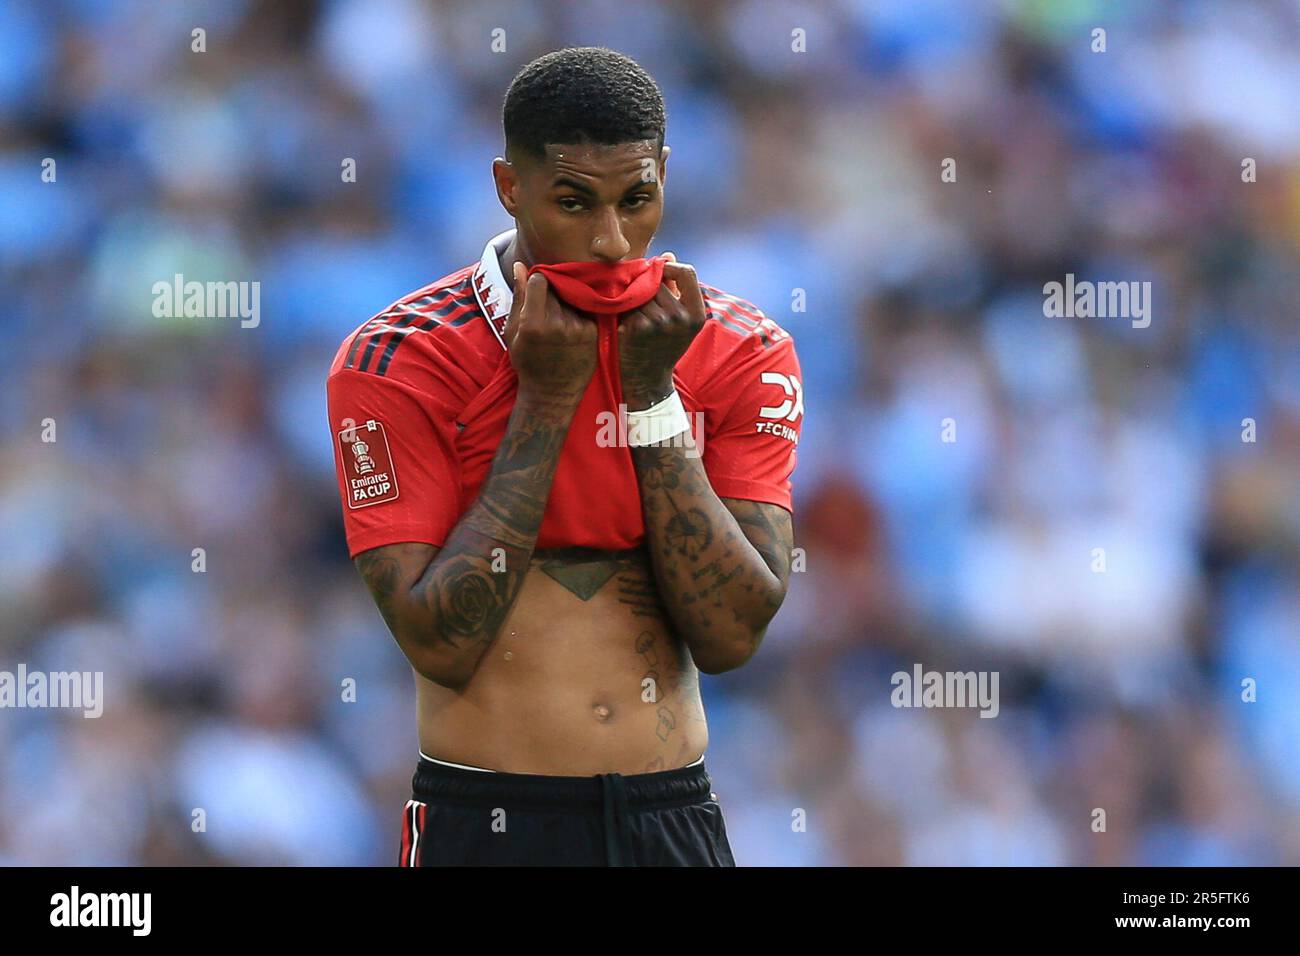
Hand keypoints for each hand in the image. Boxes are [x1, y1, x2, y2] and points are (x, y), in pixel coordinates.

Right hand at [504, 261, 597, 410]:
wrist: (552, 393)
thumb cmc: (527, 361)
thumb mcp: (513, 331)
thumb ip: (519, 296)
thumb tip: (519, 265)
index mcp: (533, 323)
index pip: (541, 279)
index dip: (537, 281)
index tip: (536, 291)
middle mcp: (558, 324)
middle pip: (558, 287)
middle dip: (552, 291)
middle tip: (548, 308)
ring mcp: (578, 329)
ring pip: (573, 297)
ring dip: (566, 302)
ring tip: (559, 320)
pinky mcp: (593, 332)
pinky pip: (584, 310)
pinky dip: (577, 313)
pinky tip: (571, 329)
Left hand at [617, 253, 706, 408]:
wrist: (648, 380)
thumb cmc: (664, 346)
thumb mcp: (680, 320)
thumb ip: (676, 287)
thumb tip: (668, 254)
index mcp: (696, 313)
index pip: (688, 271)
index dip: (671, 266)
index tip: (659, 270)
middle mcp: (681, 317)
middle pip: (659, 281)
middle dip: (647, 285)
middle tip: (641, 300)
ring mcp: (659, 322)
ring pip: (641, 291)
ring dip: (634, 298)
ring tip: (635, 315)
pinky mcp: (638, 327)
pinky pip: (627, 304)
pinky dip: (624, 311)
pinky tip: (626, 325)